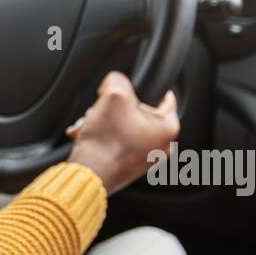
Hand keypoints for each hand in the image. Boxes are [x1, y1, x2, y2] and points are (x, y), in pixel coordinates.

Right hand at [65, 72, 178, 196]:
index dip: (146, 86)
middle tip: (101, 108)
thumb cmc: (105, 142)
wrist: (88, 174)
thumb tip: (115, 82)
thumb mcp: (113, 95)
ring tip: (90, 123)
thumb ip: (118, 80)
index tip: (134, 85)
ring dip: (106, 121)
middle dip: (115, 107)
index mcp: (168, 128)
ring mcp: (146, 159)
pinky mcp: (130, 167)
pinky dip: (104, 136)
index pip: (166, 97)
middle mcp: (162, 146)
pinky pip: (119, 142)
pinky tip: (87, 134)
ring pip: (126, 126)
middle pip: (139, 111)